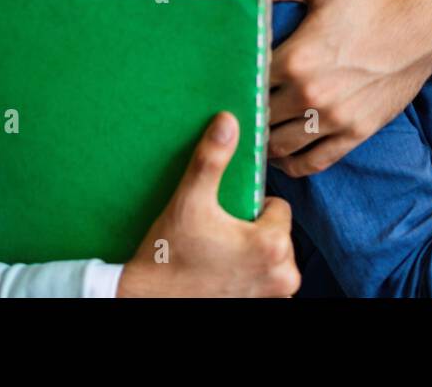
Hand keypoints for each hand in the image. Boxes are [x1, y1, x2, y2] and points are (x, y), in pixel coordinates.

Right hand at [117, 113, 299, 296]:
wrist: (148, 301)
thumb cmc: (168, 255)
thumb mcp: (189, 201)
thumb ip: (211, 159)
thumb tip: (228, 122)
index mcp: (273, 244)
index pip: (278, 208)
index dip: (251, 207)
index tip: (225, 215)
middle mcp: (284, 275)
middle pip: (278, 233)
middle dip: (253, 231)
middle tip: (219, 235)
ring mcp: (274, 297)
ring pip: (274, 258)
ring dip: (253, 254)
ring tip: (219, 254)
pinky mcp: (263, 308)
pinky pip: (266, 281)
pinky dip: (250, 276)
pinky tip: (222, 273)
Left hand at [241, 0, 431, 176]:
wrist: (424, 24)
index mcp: (297, 58)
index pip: (247, 82)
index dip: (232, 82)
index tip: (224, 82)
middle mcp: (311, 95)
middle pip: (258, 118)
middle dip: (244, 114)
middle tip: (233, 110)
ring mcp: (335, 119)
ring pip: (280, 147)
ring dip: (263, 142)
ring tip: (253, 133)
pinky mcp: (356, 132)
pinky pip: (313, 162)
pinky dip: (292, 165)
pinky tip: (282, 158)